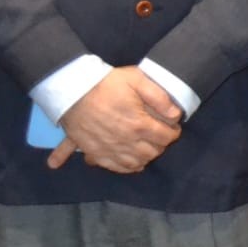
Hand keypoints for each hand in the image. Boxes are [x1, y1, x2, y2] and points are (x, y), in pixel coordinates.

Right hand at [48, 66, 182, 172]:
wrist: (71, 90)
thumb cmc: (105, 83)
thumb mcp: (137, 79)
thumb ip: (160, 97)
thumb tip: (176, 114)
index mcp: (138, 124)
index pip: (165, 138)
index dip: (173, 133)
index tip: (173, 128)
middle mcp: (125, 141)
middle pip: (151, 153)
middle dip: (160, 145)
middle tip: (159, 136)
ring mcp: (108, 149)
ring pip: (134, 163)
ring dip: (144, 158)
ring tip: (146, 148)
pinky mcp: (93, 151)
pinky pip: (112, 166)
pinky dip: (123, 167)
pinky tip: (128, 162)